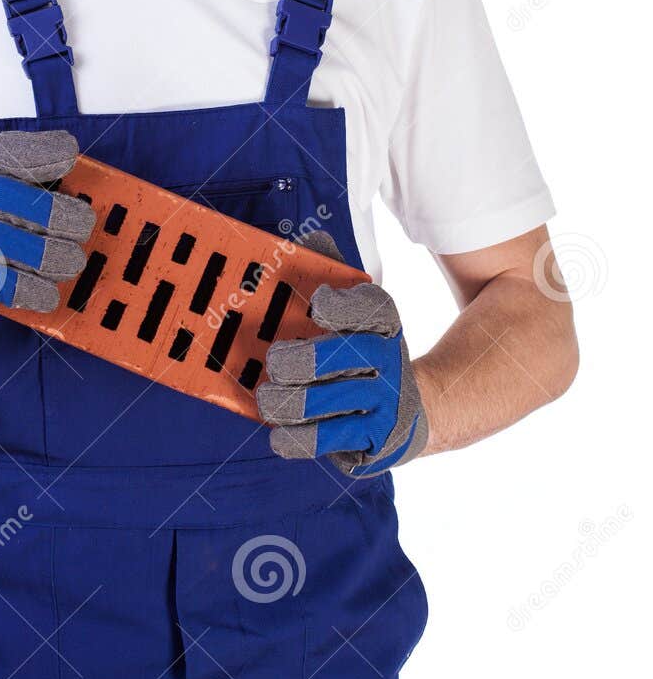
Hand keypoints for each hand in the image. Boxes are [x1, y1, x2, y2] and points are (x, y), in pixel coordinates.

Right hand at [0, 129, 95, 330]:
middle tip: (83, 227)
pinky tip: (48, 294)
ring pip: (15, 244)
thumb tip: (67, 154)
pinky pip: (3, 282)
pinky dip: (33, 290)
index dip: (39, 152)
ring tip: (71, 262)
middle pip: (15, 199)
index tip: (71, 156)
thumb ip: (11, 173)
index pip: (2, 151)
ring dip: (54, 256)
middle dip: (60, 214)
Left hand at [257, 276, 427, 477]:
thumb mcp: (355, 313)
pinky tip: (278, 432)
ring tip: (268, 398)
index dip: (342, 306)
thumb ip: (333, 274)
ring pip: (329, 400)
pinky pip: (328, 439)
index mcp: (385, 324)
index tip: (316, 304)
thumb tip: (312, 237)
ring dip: (288, 400)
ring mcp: (386, 404)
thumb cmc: (362, 353)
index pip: (370, 309)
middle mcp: (391, 361)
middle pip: (345, 356)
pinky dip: (296, 437)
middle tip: (276, 362)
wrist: (409, 412)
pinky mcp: (375, 441)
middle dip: (301, 360)